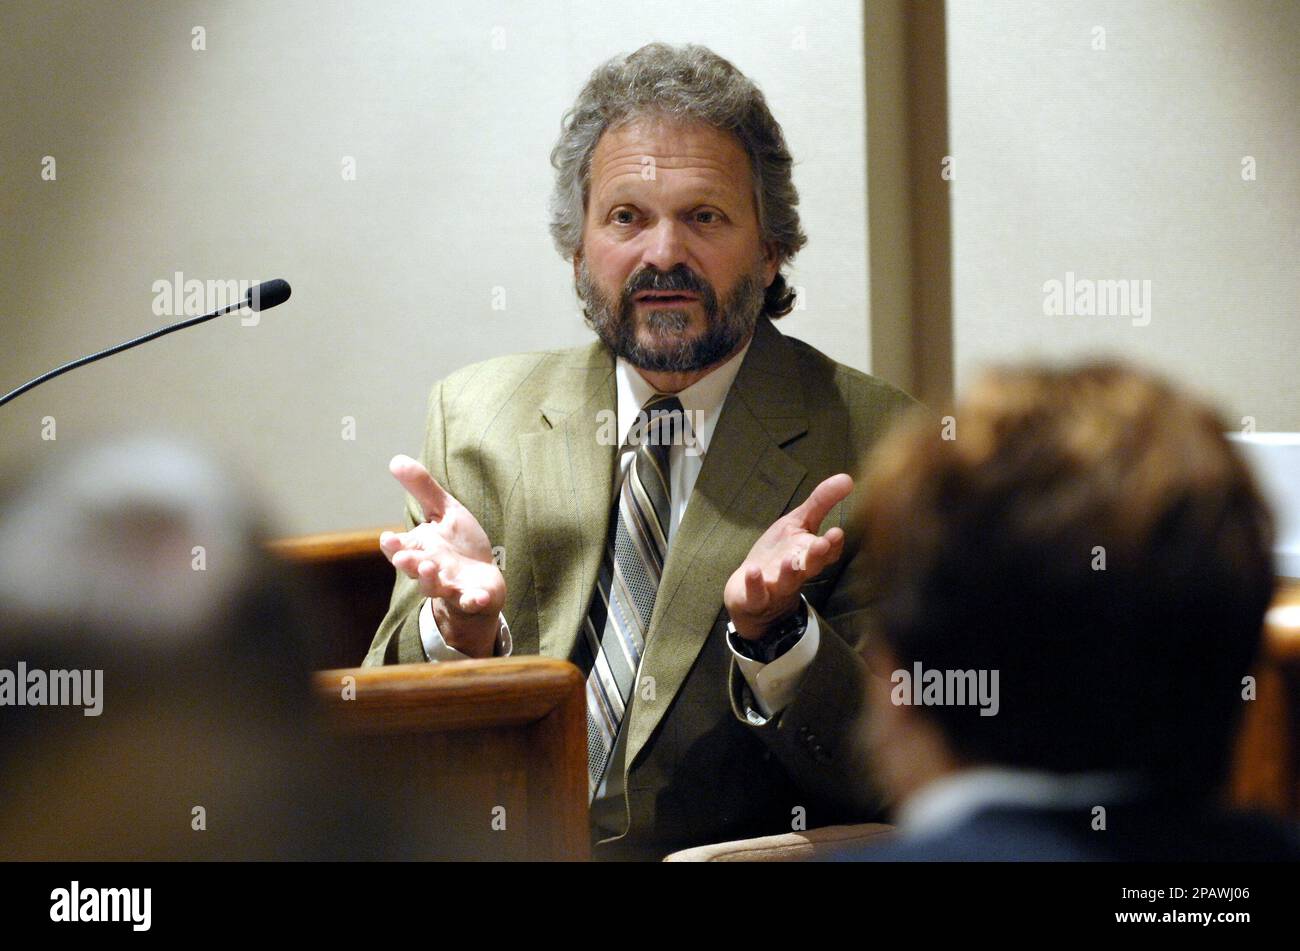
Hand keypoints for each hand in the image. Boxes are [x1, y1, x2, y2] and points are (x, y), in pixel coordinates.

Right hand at [379, 454, 505, 658]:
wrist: (481, 577)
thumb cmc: (458, 544)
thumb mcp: (444, 511)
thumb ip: (422, 489)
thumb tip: (395, 459)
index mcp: (420, 548)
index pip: (399, 548)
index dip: (392, 545)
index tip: (388, 537)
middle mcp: (430, 570)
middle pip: (414, 569)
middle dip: (409, 563)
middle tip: (404, 557)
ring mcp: (450, 586)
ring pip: (435, 587)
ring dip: (430, 580)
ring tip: (430, 568)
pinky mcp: (471, 597)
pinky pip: (470, 602)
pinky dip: (473, 601)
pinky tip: (477, 597)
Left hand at [723, 473, 851, 638]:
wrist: (751, 593)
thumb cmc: (779, 554)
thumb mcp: (798, 523)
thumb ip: (821, 502)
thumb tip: (848, 478)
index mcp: (809, 554)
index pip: (827, 552)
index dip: (832, 544)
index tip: (837, 532)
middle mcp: (796, 572)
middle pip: (810, 566)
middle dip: (816, 556)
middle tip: (822, 544)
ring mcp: (776, 586)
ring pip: (787, 581)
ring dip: (789, 572)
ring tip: (789, 561)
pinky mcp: (755, 596)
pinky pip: (756, 593)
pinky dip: (755, 584)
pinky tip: (753, 571)